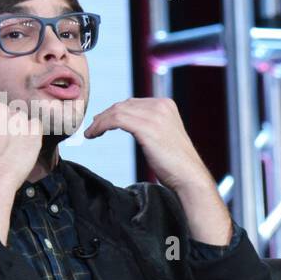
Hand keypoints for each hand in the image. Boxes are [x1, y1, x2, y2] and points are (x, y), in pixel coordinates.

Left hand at [83, 98, 210, 192]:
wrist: (189, 177)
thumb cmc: (176, 163)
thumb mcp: (164, 135)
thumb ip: (150, 124)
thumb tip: (128, 122)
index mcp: (166, 105)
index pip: (133, 102)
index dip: (114, 111)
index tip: (102, 122)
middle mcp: (161, 106)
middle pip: (123, 105)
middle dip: (105, 115)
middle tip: (94, 127)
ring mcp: (154, 115)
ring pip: (116, 111)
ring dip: (99, 122)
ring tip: (91, 133)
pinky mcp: (146, 127)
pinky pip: (115, 120)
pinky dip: (101, 126)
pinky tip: (94, 134)